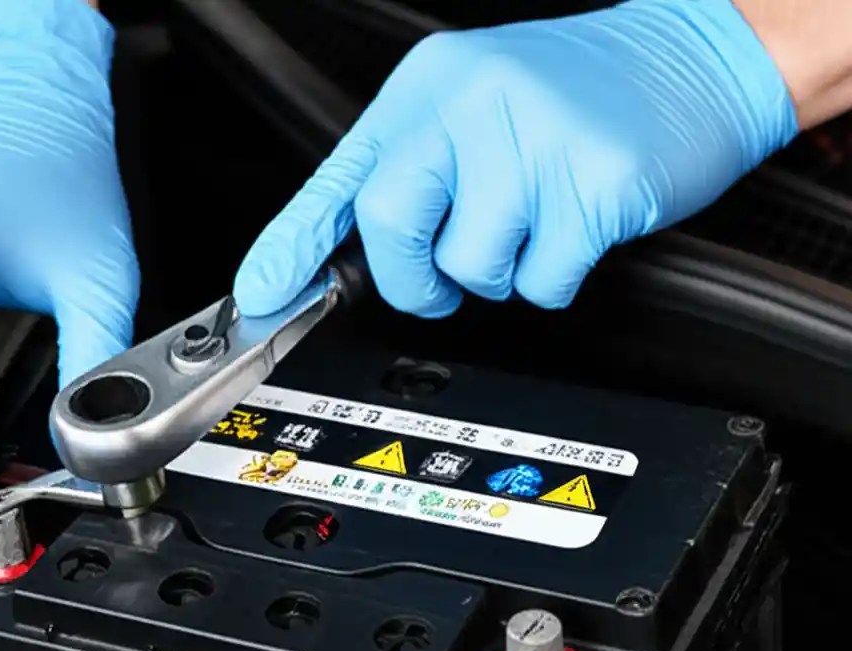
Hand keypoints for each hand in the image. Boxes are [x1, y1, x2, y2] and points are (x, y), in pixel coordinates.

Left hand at [233, 0, 797, 316]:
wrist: (695, 54)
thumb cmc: (577, 92)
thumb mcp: (475, 106)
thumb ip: (413, 170)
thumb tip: (347, 255)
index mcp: (428, 87)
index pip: (339, 177)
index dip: (290, 245)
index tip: (259, 292)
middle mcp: (471, 103)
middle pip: (389, 223)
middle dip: (411, 275)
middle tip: (440, 277)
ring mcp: (534, 138)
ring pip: (469, 266)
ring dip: (496, 272)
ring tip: (531, 222)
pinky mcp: (595, 182)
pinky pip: (541, 280)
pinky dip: (553, 277)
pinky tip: (574, 226)